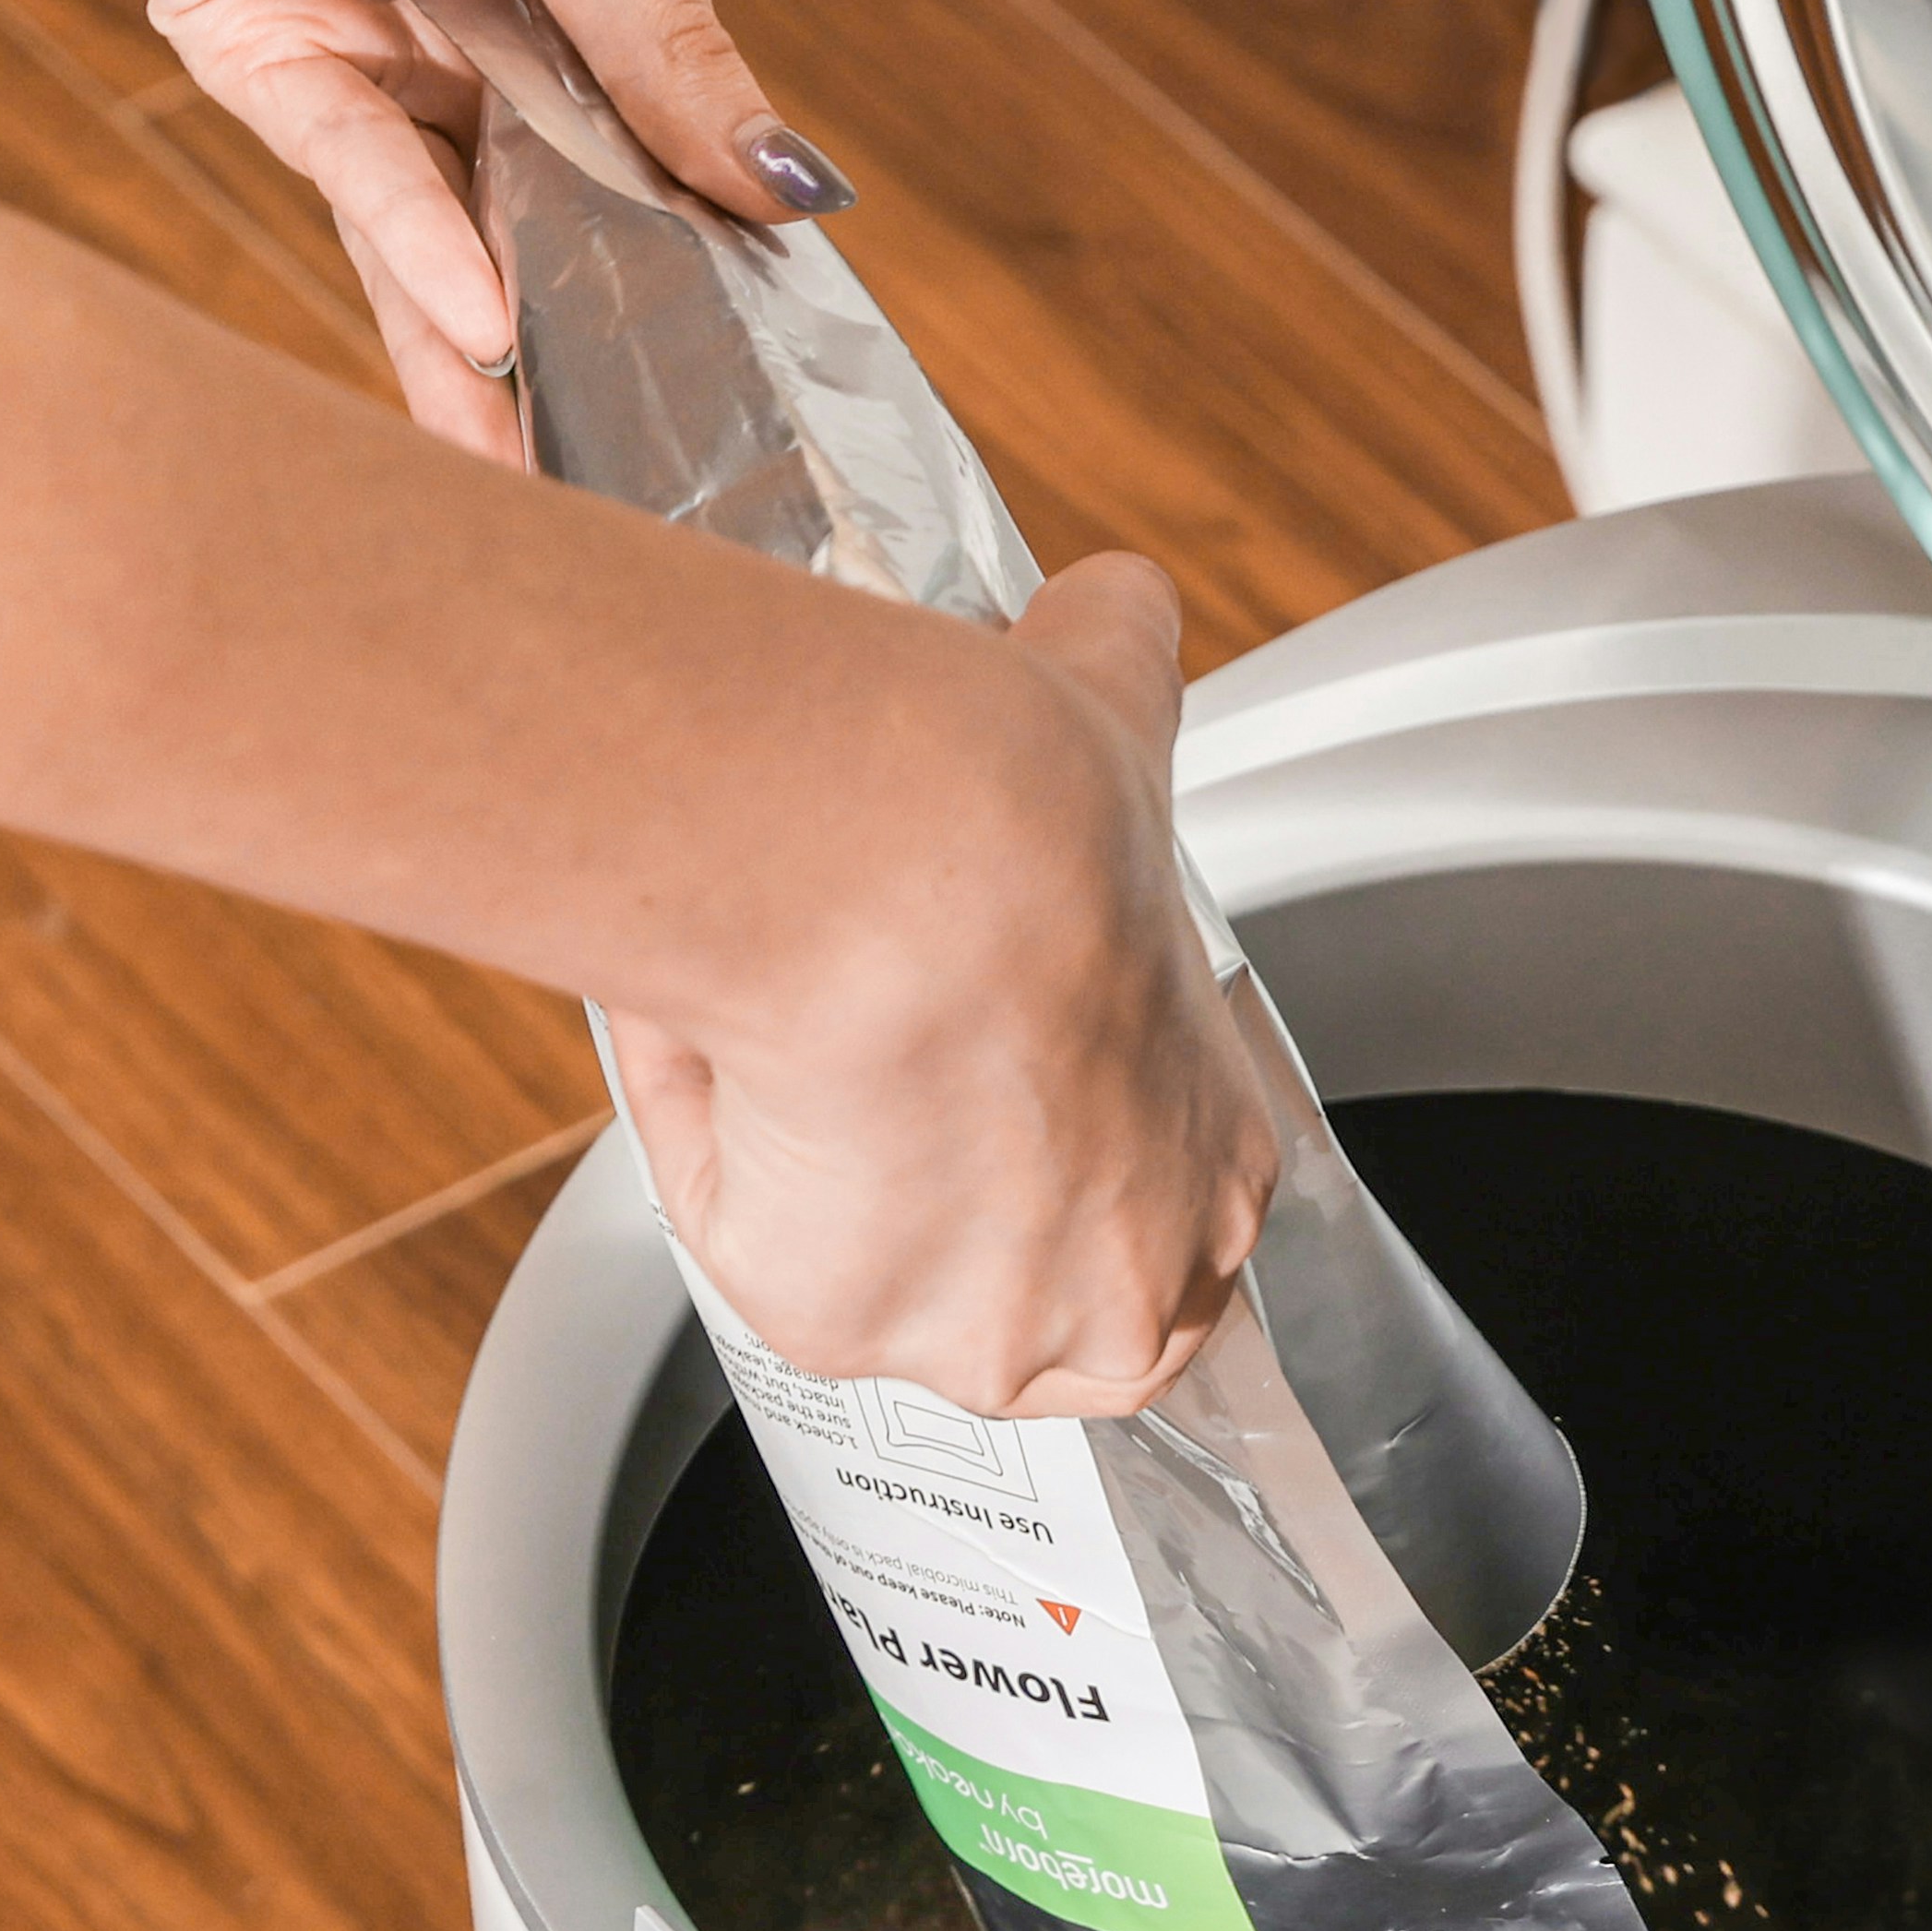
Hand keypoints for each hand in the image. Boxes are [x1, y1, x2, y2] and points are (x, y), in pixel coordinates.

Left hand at [0, 0, 840, 456]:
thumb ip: (664, 48)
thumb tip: (798, 194)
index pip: (674, 156)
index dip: (712, 276)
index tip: (767, 411)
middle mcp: (494, 27)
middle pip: (560, 222)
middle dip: (601, 354)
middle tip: (659, 497)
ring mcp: (379, 51)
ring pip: (450, 239)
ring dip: (498, 356)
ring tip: (555, 483)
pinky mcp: (262, 59)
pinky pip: (357, 190)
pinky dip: (420, 260)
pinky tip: (483, 336)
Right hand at [602, 559, 1276, 1418]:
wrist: (914, 870)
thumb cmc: (1032, 826)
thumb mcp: (1116, 718)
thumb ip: (1124, 666)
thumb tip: (1109, 600)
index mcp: (1218, 1172)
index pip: (1150, 1217)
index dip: (1051, 1135)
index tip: (980, 1060)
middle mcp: (1123, 1293)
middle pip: (1020, 1294)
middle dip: (934, 1191)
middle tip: (867, 1058)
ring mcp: (982, 1330)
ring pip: (873, 1269)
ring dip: (822, 1164)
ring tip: (786, 1018)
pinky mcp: (835, 1328)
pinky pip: (745, 1233)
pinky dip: (714, 1133)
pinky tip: (723, 1027)